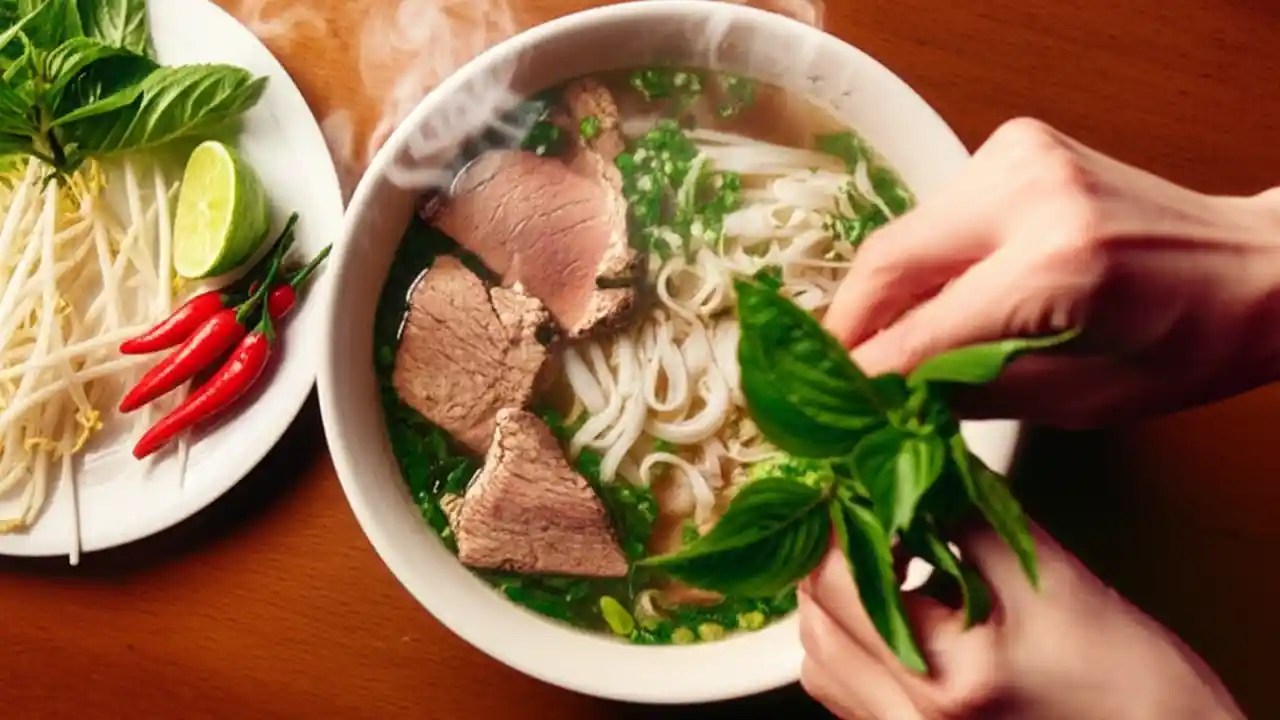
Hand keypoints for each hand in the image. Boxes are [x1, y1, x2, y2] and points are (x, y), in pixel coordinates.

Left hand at [797, 522, 1244, 719]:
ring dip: (837, 604)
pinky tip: (898, 613)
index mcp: (942, 678)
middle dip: (832, 558)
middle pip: (815, 623)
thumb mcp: (1054, 582)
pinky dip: (853, 643)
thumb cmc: (1130, 681)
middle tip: (870, 513)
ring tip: (888, 562)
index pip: (835, 582)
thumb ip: (971, 516)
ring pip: (821, 662)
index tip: (859, 481)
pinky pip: (847, 691)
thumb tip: (915, 457)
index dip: (836, 520)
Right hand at [823, 117, 1279, 427]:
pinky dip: (919, 270)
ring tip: (879, 354)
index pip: (920, 331)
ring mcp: (1015, 157)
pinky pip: (933, 221)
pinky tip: (928, 308)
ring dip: (881, 299)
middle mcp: (1027, 191)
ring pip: (902, 238)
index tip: (824, 411)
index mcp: (1057, 263)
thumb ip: (968, 391)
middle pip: (887, 262)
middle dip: (850, 328)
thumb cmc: (1188, 346)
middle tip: (828, 381)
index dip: (862, 377)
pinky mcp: (1010, 149)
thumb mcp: (1079, 400)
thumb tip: (881, 397)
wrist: (1254, 267)